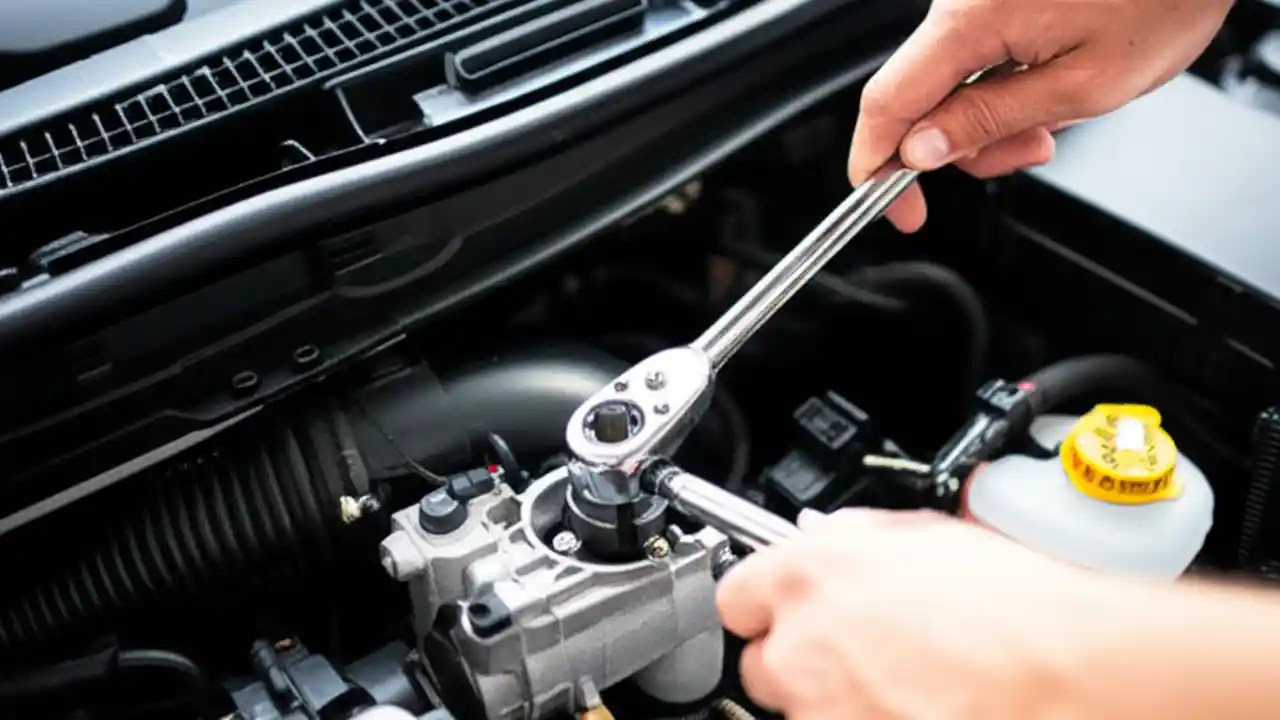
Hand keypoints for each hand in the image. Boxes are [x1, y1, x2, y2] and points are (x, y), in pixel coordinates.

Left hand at [716, 508, 1118, 718]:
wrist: (1068, 664)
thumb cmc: (1014, 600)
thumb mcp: (919, 535)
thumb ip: (850, 541)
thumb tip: (826, 542)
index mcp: (807, 574)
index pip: (734, 597)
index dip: (766, 606)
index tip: (785, 612)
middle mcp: (800, 643)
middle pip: (762, 663)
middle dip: (800, 660)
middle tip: (858, 655)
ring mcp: (820, 708)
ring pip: (800, 711)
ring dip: (834, 701)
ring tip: (901, 685)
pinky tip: (912, 704)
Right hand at [855, 0, 1234, 232]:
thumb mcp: (1083, 87)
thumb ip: (991, 121)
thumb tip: (920, 151)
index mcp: (970, 19)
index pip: (887, 103)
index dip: (876, 166)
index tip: (892, 208)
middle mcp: (961, 0)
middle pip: (920, 98)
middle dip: (965, 144)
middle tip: (1031, 152)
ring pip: (953, 82)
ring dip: (995, 114)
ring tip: (1059, 113)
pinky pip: (977, 54)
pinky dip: (1006, 82)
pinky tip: (1053, 82)